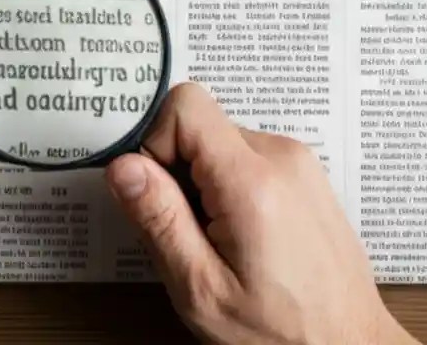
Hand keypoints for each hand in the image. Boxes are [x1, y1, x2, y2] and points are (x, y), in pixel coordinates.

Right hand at [105, 83, 418, 344]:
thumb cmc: (281, 333)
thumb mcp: (202, 289)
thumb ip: (160, 220)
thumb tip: (123, 166)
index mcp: (253, 182)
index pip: (185, 105)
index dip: (155, 143)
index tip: (159, 195)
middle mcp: (282, 157)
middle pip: (200, 125)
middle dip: (177, 172)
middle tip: (191, 233)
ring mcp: (298, 162)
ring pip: (219, 142)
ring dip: (204, 184)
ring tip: (221, 241)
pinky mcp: (303, 173)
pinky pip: (246, 157)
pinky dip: (229, 187)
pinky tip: (242, 236)